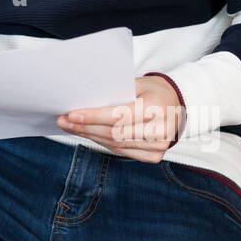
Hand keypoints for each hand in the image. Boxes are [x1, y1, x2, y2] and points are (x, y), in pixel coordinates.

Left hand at [56, 75, 183, 162]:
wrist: (176, 104)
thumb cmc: (152, 90)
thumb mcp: (136, 83)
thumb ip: (115, 93)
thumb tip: (82, 102)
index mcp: (157, 108)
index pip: (119, 116)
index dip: (93, 116)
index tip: (71, 114)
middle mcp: (161, 130)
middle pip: (115, 133)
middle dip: (86, 127)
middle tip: (63, 121)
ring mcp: (159, 147)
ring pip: (116, 145)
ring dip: (90, 136)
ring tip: (70, 127)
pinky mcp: (154, 156)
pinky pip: (122, 151)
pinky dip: (102, 143)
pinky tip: (88, 134)